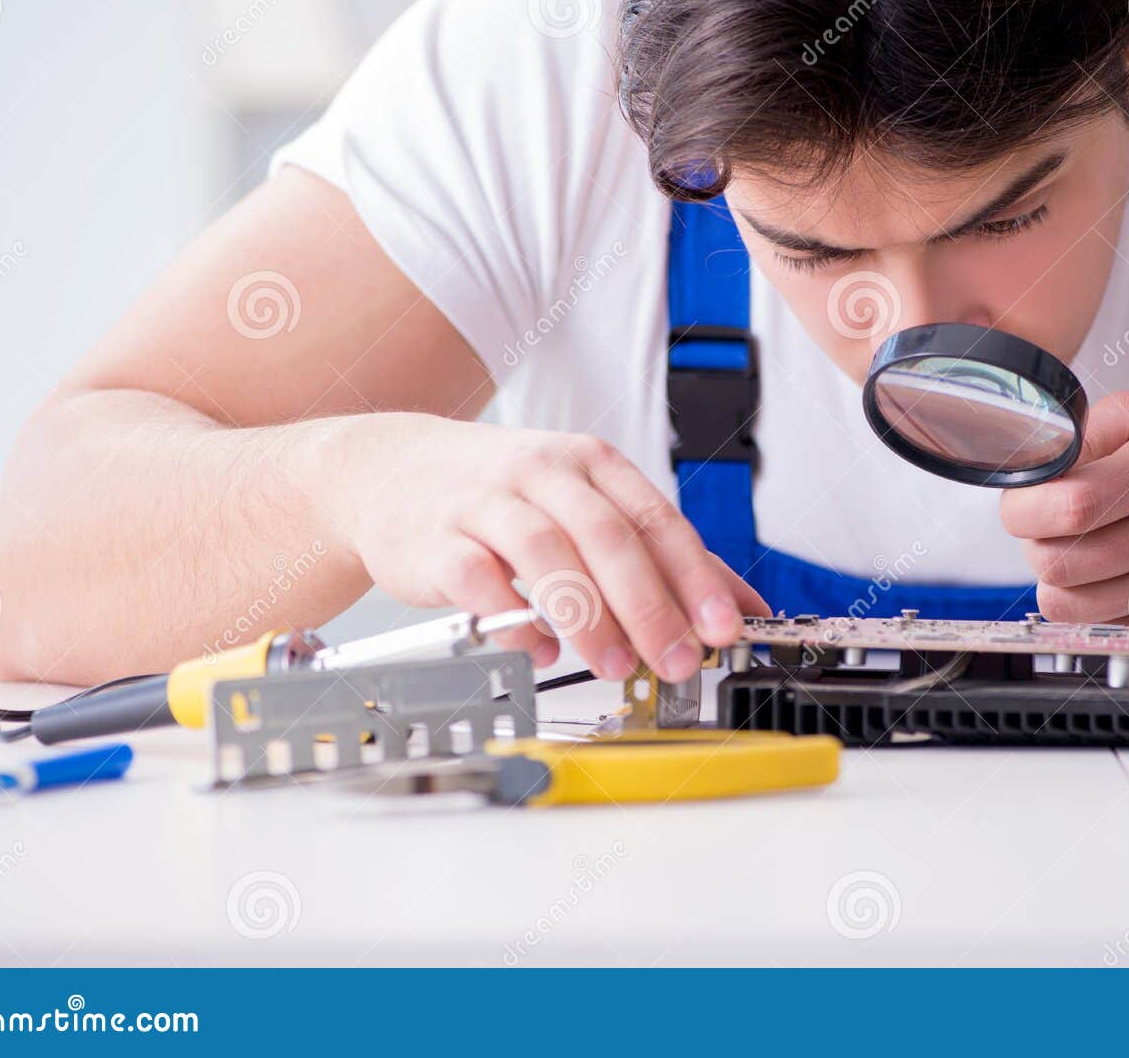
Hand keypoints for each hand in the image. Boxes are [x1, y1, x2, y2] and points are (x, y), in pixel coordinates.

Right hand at [313, 413, 766, 680]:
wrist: (389, 471)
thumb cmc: (500, 494)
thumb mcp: (584, 503)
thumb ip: (660, 554)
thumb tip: (739, 605)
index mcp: (590, 464)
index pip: (656, 519)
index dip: (696, 577)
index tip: (724, 626)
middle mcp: (542, 473)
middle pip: (609, 538)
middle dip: (651, 606)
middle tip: (677, 659)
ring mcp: (486, 503)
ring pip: (548, 554)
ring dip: (589, 617)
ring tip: (616, 663)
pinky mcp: (437, 540)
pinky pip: (480, 580)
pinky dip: (513, 620)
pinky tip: (538, 650)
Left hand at [999, 392, 1128, 646]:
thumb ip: (1086, 431)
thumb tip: (1035, 468)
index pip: (1068, 505)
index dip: (1023, 507)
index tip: (1022, 501)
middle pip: (1059, 560)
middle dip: (1033, 542)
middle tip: (1050, 527)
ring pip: (1069, 604)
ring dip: (1056, 579)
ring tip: (1080, 551)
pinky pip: (1100, 628)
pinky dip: (1091, 606)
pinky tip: (1115, 577)